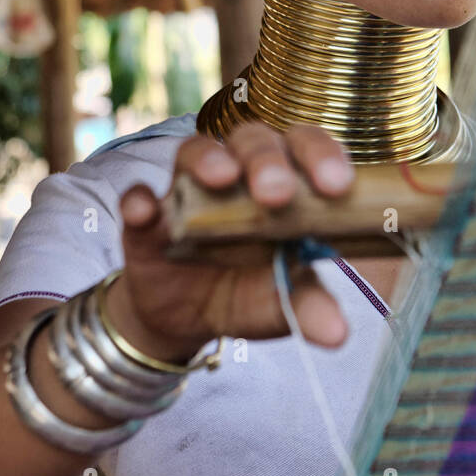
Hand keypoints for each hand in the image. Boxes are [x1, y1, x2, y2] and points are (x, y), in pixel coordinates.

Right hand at [111, 123, 354, 360]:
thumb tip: (337, 334)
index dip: (322, 156)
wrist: (187, 320)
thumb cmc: (249, 291)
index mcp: (285, 183)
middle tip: (277, 193)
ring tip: (222, 177)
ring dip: (208, 160)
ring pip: (195, 152)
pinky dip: (139, 200)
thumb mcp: (281, 303)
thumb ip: (308, 306)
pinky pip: (137, 196)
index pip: (305, 148)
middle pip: (252, 141)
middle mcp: (237, 174)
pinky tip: (146, 212)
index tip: (337, 185)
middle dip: (267, 160)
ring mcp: (188, 192)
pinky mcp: (147, 220)